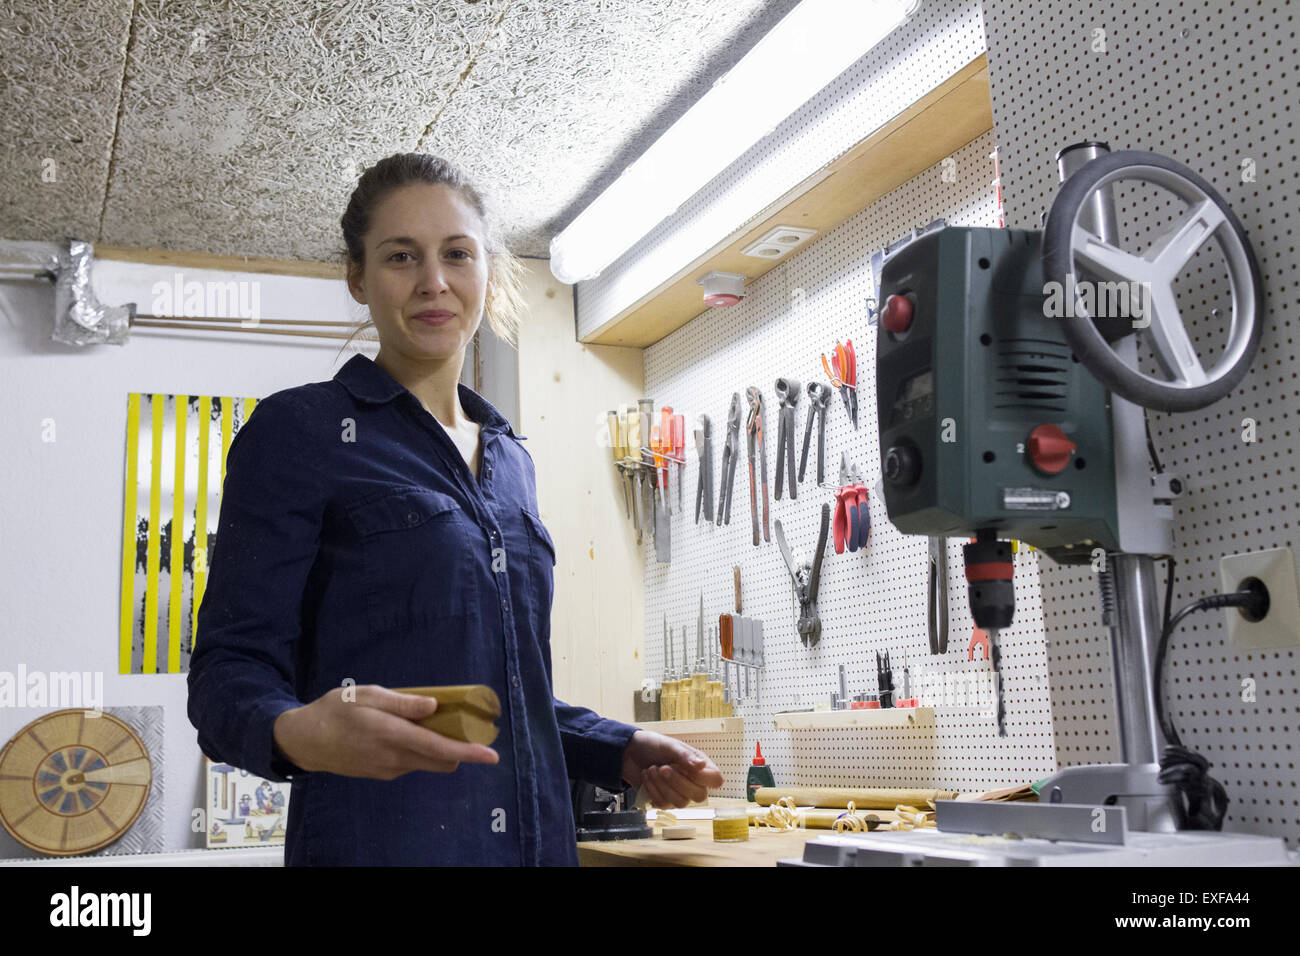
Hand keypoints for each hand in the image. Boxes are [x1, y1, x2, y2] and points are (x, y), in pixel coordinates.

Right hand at [273, 684, 498, 779]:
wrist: (304, 741)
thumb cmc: (335, 711)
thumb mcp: (367, 696)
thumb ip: (402, 703)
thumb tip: (435, 706)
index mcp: (392, 736)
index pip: (440, 747)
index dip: (469, 752)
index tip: (492, 755)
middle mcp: (394, 758)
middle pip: (441, 760)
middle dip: (459, 748)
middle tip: (462, 723)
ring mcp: (388, 769)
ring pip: (428, 762)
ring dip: (438, 747)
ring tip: (426, 720)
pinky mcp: (382, 773)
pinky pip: (411, 763)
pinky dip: (420, 750)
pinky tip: (405, 731)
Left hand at [619, 730, 723, 807]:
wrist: (630, 752)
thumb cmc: (653, 745)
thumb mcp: (669, 745)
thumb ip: (685, 756)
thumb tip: (702, 765)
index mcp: (700, 765)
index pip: (716, 779)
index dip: (704, 778)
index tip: (688, 768)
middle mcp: (693, 781)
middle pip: (699, 796)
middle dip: (678, 782)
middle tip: (663, 768)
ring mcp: (679, 793)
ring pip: (681, 803)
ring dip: (662, 786)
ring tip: (652, 769)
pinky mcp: (664, 801)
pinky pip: (663, 804)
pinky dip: (652, 789)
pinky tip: (646, 776)